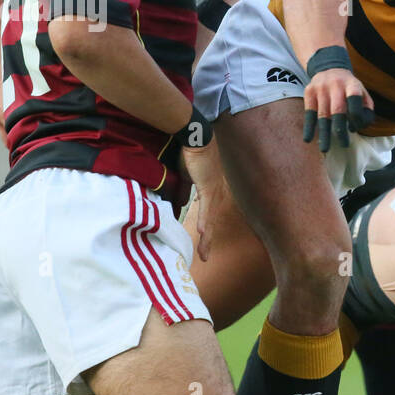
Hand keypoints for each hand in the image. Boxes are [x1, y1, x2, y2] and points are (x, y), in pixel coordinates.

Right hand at [183, 138, 225, 261]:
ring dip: (207, 237)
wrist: (194, 136)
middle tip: (204, 257)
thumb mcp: (183, 177)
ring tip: (204, 253)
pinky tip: (203, 232)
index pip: (209, 216)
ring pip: (211, 218)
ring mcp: (213, 190)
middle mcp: (215, 193)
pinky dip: (204, 218)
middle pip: (212, 222)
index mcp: (210, 192)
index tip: (203, 244)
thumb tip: (179, 204)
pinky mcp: (208, 185)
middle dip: (208, 241)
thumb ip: (182, 191)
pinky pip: (206, 205)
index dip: (206, 231)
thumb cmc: (189, 154)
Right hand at [302, 68, 374, 151]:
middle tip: (343, 145)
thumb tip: (361, 125)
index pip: (355, 101)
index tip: (354, 129)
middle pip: (337, 110)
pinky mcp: (309, 92)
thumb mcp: (362, 91)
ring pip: (323, 114)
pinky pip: (309, 113)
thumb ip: (366, 107)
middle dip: (340, 129)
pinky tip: (308, 139)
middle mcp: (336, 85)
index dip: (356, 117)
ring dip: (324, 133)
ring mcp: (321, 88)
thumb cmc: (349, 87)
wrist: (329, 68)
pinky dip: (309, 127)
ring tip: (325, 149)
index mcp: (352, 84)